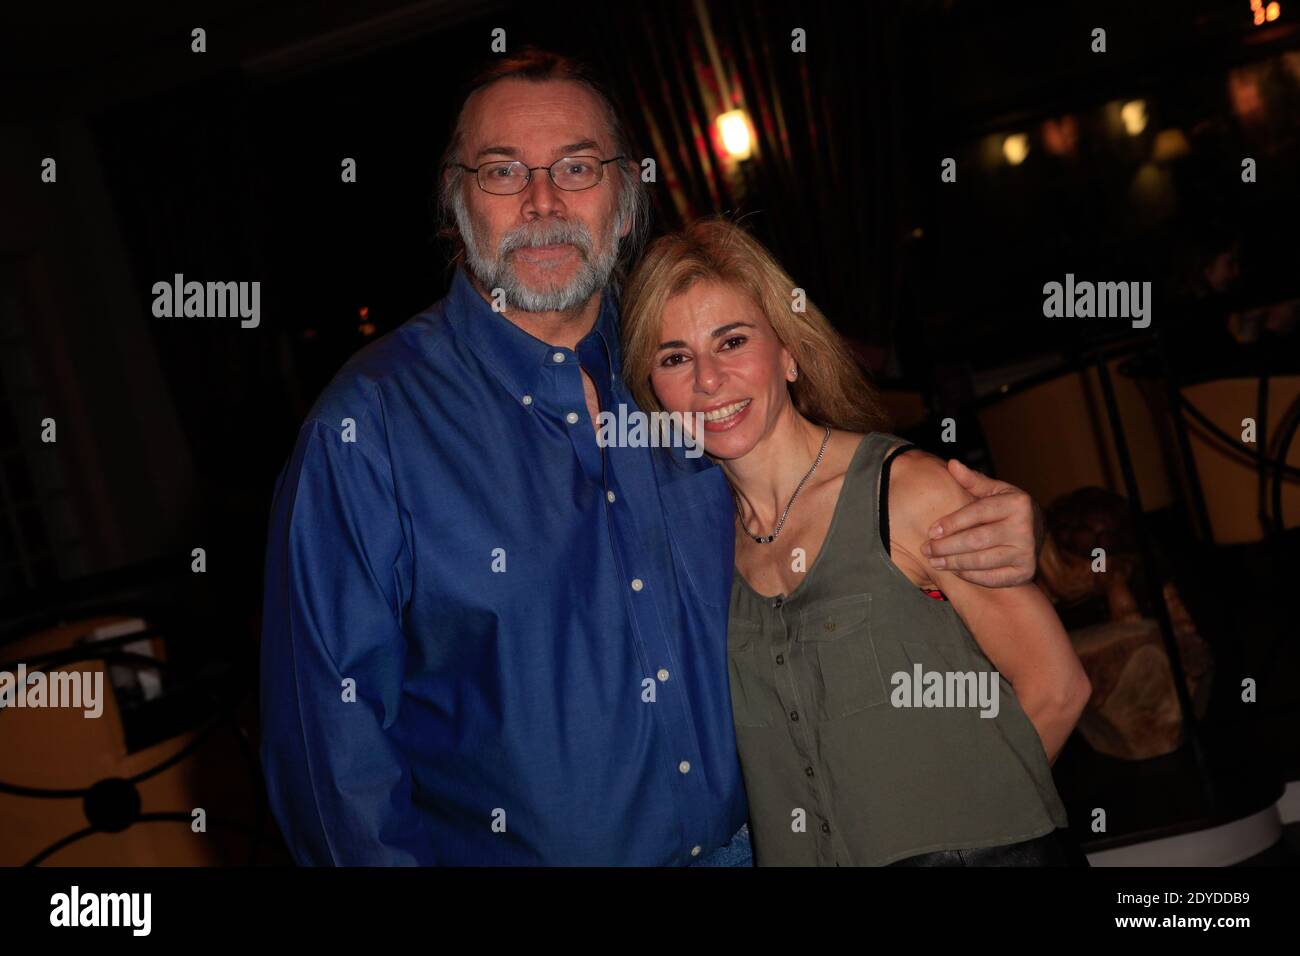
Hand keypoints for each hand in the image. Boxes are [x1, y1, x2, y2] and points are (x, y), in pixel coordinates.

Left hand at [920, 459, 1042, 587]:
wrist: (1036, 532)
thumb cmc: (1006, 509)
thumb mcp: (994, 490)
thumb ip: (972, 480)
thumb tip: (952, 464)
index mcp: (1017, 503)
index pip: (977, 513)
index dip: (952, 523)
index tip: (931, 531)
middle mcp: (1025, 528)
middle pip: (977, 540)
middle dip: (946, 546)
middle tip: (926, 549)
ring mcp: (1026, 552)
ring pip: (981, 561)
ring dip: (953, 563)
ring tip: (934, 561)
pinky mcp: (1025, 573)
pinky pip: (991, 578)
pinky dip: (970, 576)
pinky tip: (954, 571)